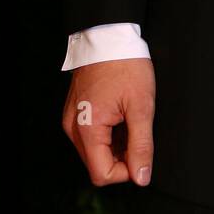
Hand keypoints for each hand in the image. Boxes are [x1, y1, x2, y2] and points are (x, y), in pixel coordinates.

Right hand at [62, 58, 155, 186]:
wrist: (108, 36)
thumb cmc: (125, 64)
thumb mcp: (141, 105)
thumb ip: (142, 145)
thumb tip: (141, 177)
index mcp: (88, 128)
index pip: (102, 174)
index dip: (126, 171)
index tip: (141, 154)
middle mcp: (73, 128)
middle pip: (96, 165)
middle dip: (121, 157)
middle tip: (138, 132)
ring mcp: (71, 119)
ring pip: (94, 151)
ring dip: (114, 145)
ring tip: (128, 118)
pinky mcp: (74, 112)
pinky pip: (90, 136)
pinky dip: (107, 134)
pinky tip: (119, 114)